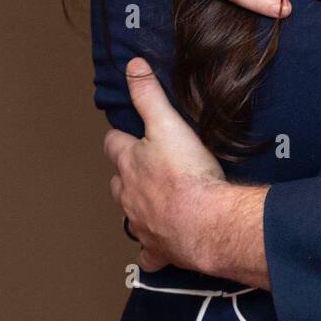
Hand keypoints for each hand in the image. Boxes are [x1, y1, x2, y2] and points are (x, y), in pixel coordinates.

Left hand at [105, 58, 226, 271]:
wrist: (207, 221)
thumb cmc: (188, 175)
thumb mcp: (169, 124)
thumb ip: (150, 95)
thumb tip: (133, 67)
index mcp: (130, 165)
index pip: (114, 145)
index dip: (120, 139)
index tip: (127, 135)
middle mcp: (129, 196)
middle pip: (118, 182)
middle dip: (127, 175)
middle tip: (143, 169)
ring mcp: (142, 224)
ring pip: (130, 215)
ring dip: (138, 207)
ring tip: (152, 202)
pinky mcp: (159, 249)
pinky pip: (149, 253)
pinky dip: (152, 250)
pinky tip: (159, 247)